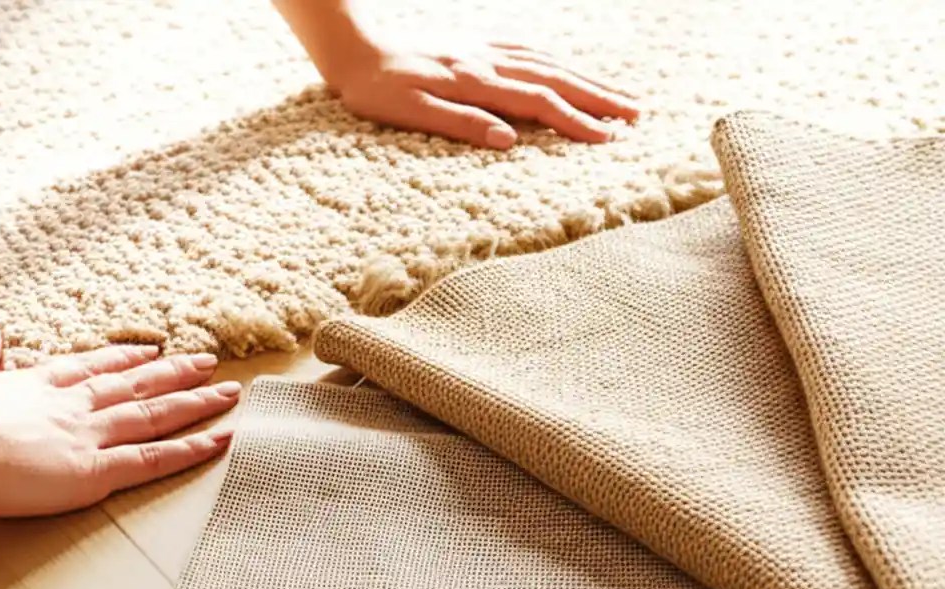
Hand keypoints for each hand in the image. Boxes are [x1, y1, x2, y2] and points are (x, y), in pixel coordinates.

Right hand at [0, 331, 239, 516]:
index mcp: (36, 382)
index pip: (93, 367)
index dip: (126, 359)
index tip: (151, 349)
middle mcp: (72, 403)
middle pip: (137, 385)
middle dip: (174, 373)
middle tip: (208, 362)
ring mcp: (87, 434)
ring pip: (156, 415)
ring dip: (196, 402)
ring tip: (229, 392)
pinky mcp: (93, 471)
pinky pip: (154, 459)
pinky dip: (191, 448)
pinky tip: (220, 439)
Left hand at [328, 38, 639, 148]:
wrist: (354, 48)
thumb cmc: (376, 90)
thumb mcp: (409, 113)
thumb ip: (459, 124)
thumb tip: (507, 140)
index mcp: (475, 82)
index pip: (538, 104)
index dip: (575, 122)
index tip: (608, 140)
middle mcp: (487, 62)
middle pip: (556, 79)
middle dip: (599, 99)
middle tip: (637, 116)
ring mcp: (485, 49)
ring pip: (548, 63)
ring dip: (586, 80)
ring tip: (619, 97)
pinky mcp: (476, 45)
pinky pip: (529, 50)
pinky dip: (557, 62)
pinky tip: (568, 71)